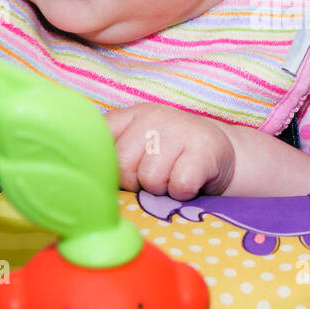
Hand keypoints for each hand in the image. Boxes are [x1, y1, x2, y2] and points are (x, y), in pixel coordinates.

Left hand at [104, 104, 234, 199]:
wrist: (224, 154)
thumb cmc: (172, 158)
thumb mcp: (140, 148)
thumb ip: (114, 156)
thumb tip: (85, 184)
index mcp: (130, 116)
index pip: (99, 139)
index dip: (104, 167)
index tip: (117, 177)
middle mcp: (153, 116)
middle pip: (122, 165)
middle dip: (135, 183)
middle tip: (153, 179)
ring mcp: (179, 129)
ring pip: (150, 178)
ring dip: (161, 189)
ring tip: (173, 179)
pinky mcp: (204, 149)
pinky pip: (179, 185)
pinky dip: (183, 193)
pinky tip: (191, 183)